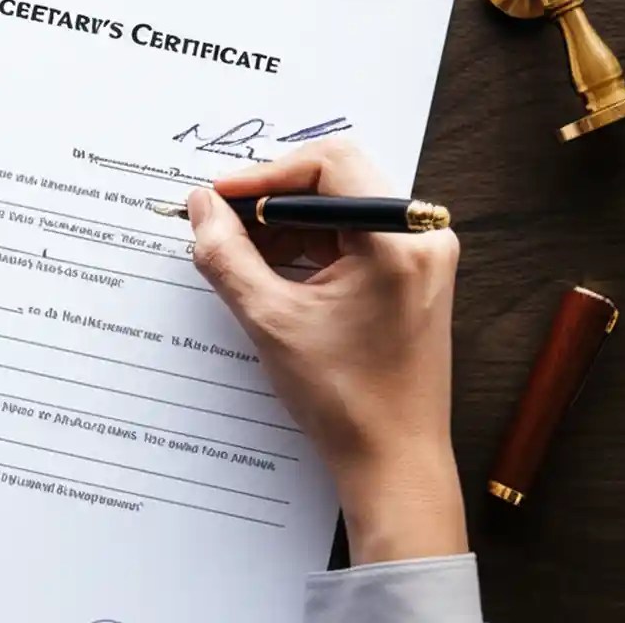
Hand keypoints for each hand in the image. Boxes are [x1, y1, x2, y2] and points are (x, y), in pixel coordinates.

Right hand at [188, 140, 466, 564]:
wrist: (392, 460)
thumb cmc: (345, 400)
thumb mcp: (270, 320)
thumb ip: (227, 255)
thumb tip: (202, 207)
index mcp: (397, 241)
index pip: (329, 163)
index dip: (265, 173)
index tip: (219, 196)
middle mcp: (421, 237)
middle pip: (337, 180)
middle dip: (272, 198)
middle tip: (222, 222)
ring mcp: (422, 257)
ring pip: (341, 208)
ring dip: (288, 223)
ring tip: (240, 253)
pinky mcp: (413, 276)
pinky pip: (354, 237)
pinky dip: (310, 246)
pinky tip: (271, 270)